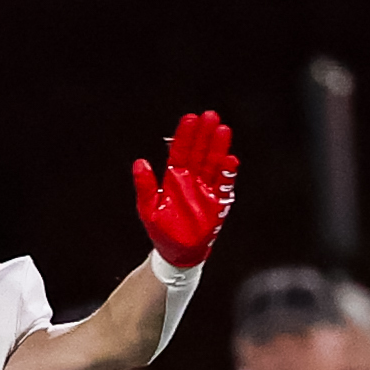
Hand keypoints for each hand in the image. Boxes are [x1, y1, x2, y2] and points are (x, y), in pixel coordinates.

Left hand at [133, 110, 238, 267]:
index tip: (190, 119)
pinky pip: (224, 184)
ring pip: (213, 163)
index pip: (180, 152)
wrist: (177, 253)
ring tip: (222, 130)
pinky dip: (227, 173)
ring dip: (218, 147)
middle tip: (210, 116)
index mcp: (173, 178)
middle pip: (199, 152)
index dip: (185, 136)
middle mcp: (191, 180)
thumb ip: (144, 186)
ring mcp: (205, 189)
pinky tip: (230, 160)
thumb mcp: (147, 208)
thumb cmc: (162, 231)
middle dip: (204, 134)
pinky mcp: (218, 202)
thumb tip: (139, 163)